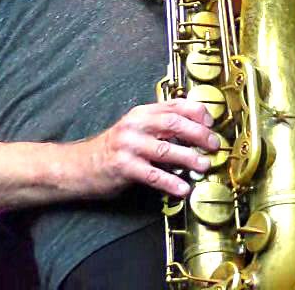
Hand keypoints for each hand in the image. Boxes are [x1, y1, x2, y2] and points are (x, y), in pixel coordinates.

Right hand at [79, 99, 218, 198]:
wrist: (79, 165)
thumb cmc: (114, 148)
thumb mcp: (136, 128)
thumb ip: (161, 125)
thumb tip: (197, 129)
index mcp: (142, 113)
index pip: (175, 106)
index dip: (197, 112)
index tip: (212, 123)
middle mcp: (135, 125)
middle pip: (174, 124)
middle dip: (199, 134)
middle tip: (214, 145)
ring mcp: (128, 146)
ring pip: (166, 150)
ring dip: (189, 158)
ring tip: (204, 166)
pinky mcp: (123, 167)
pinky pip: (153, 175)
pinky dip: (171, 182)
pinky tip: (183, 188)